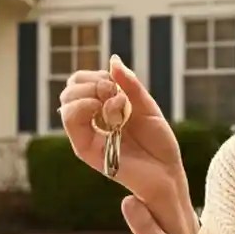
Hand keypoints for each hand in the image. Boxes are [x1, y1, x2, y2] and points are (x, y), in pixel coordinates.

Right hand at [59, 54, 188, 205]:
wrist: (168, 173)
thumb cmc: (159, 142)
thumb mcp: (147, 106)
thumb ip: (129, 85)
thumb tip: (113, 60)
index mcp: (102, 110)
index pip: (81, 83)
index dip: (96, 75)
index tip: (116, 83)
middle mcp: (91, 122)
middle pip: (69, 91)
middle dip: (90, 82)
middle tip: (113, 92)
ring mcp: (87, 136)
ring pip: (66, 105)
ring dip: (87, 94)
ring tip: (111, 102)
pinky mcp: (87, 150)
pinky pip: (72, 124)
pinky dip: (85, 107)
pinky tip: (105, 109)